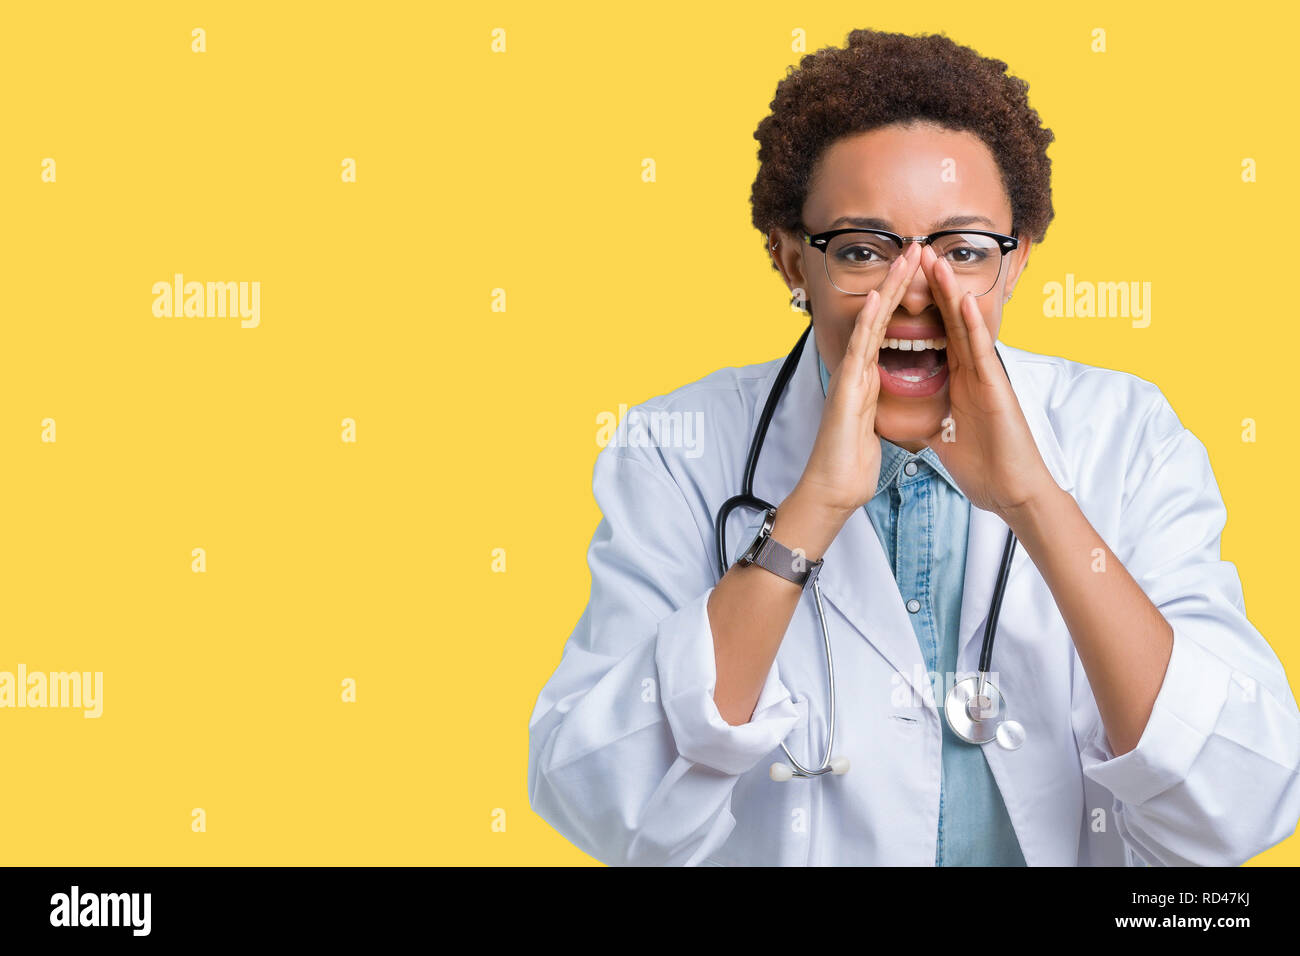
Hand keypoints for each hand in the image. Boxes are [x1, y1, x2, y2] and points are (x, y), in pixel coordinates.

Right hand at [796, 241, 923, 516]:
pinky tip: (878, 297)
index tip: (919, 274)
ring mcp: (850, 376)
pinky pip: (861, 348)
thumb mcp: (872, 428)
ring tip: (905, 258)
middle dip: (898, 283)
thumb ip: (876, 407)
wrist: (833, 488)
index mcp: (868, 380)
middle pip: (880, 317)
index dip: (902, 302)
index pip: (887, 331)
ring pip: (871, 323)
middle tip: (914, 249)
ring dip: (888, 289)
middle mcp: (857, 371)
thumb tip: (882, 400)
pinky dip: (869, 321)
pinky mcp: (848, 387)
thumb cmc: (851, 464)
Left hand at [917, 244, 1056, 518]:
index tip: (907, 281)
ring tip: (937, 263)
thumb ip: (928, 414)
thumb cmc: (982, 465)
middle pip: (952, 321)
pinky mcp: (996, 389)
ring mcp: (987, 377)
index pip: (939, 334)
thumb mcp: (942, 433)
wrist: (1009, 491)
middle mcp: (974, 372)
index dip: (924, 307)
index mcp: (960, 380)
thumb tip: (902, 412)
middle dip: (937, 288)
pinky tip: (964, 303)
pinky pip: (981, 353)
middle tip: (920, 254)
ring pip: (966, 328)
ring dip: (953, 294)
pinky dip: (973, 327)